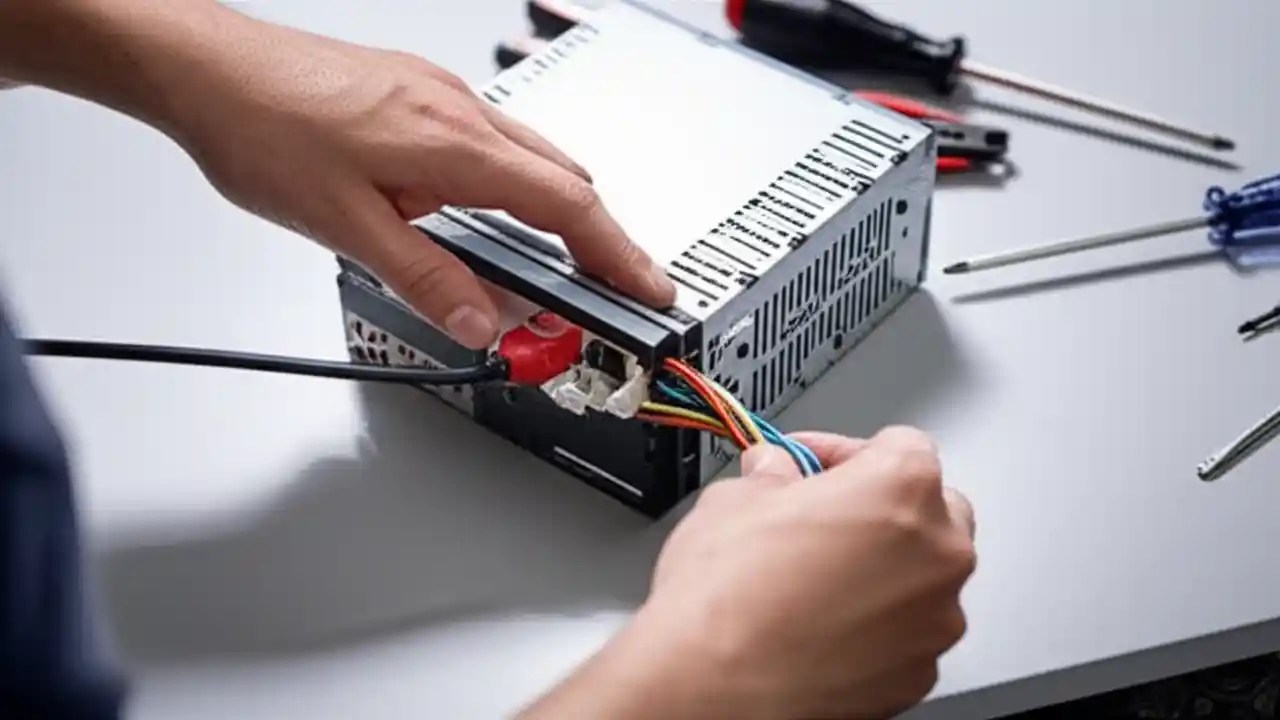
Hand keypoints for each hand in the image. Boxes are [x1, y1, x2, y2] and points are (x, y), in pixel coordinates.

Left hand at [149, 8, 674, 347]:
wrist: (208, 69)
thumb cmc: (264, 128)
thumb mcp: (344, 224)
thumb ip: (423, 276)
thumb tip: (480, 320)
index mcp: (455, 145)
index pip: (568, 207)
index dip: (618, 255)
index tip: (649, 289)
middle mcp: (461, 112)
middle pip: (565, 179)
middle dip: (595, 240)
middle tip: (602, 293)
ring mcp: (443, 97)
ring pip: (532, 158)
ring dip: (553, 213)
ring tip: (550, 267)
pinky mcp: (419, 96)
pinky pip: (495, 142)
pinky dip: (513, 186)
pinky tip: (480, 213)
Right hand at [521, 427, 975, 719]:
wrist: (712, 689)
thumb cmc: (725, 601)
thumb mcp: (734, 498)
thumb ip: (772, 474)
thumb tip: (775, 474)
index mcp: (902, 489)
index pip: (898, 444)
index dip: (843, 451)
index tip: (810, 464)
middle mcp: (937, 553)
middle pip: (929, 508)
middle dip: (878, 508)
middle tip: (819, 517)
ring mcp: (935, 620)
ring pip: (920, 576)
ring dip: (880, 569)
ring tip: (813, 578)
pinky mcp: (919, 673)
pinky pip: (907, 631)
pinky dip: (875, 624)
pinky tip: (820, 624)